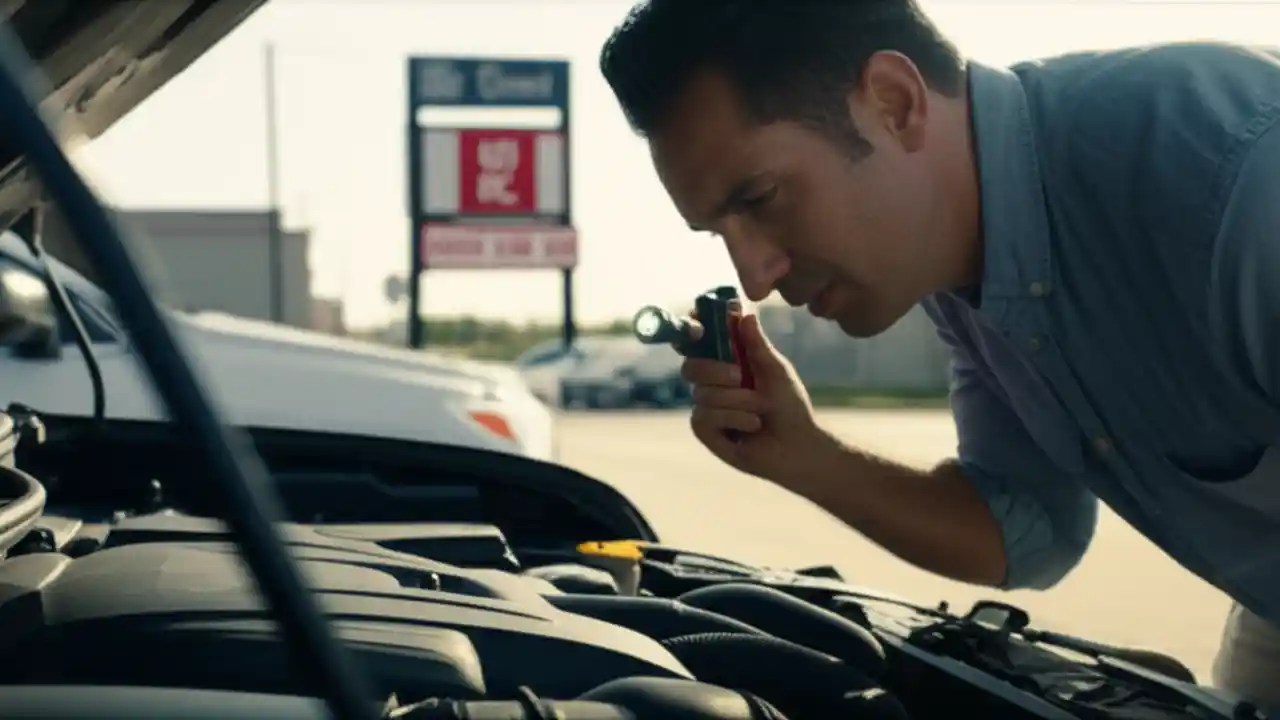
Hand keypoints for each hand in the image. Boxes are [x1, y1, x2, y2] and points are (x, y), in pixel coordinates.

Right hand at [679, 312, 823, 483]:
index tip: (700, 326)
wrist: (797, 445)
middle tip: (740, 376)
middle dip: (714, 370)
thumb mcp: (776, 370)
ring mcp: (705, 406)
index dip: (691, 330)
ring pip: (703, 394)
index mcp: (726, 361)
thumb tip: (745, 315)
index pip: (698, 342)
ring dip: (738, 401)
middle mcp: (711, 382)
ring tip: (760, 412)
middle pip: (690, 367)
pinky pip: (704, 417)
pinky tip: (751, 426)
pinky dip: (733, 419)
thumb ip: (757, 345)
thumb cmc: (789, 406)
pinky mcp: (705, 430)